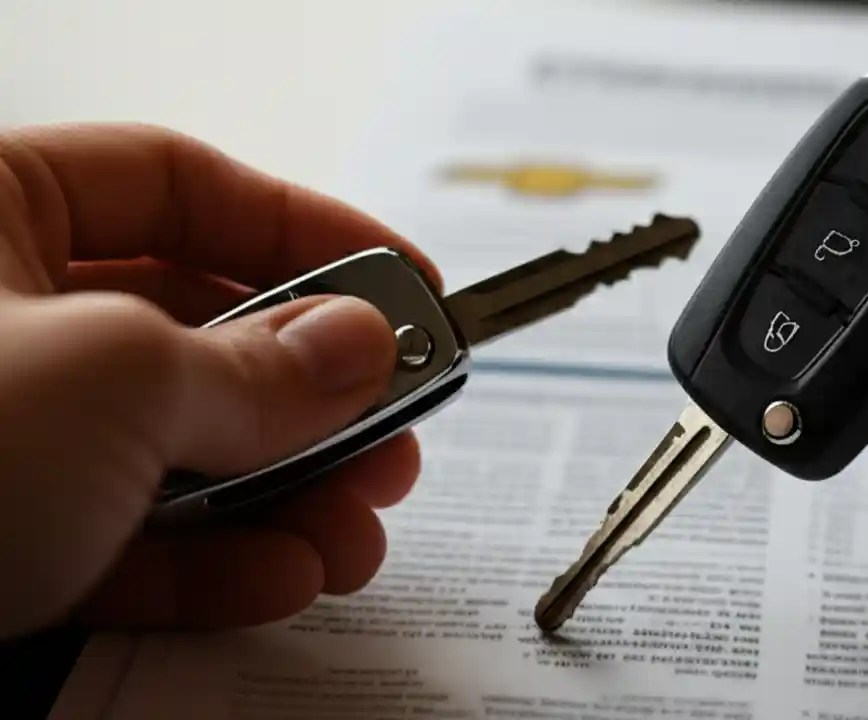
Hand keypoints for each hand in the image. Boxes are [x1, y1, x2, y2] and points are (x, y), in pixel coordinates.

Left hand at [0, 123, 440, 636]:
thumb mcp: (116, 381)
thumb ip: (261, 366)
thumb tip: (365, 345)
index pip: (185, 186)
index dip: (310, 229)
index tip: (408, 282)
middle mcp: (0, 319)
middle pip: (201, 329)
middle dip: (313, 393)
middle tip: (395, 427)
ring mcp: (1, 439)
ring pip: (178, 447)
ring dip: (286, 495)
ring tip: (356, 531)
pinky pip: (130, 538)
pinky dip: (216, 565)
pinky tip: (281, 578)